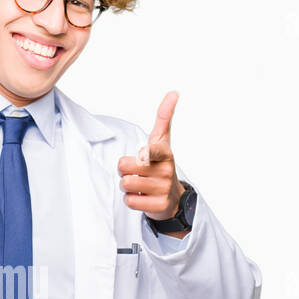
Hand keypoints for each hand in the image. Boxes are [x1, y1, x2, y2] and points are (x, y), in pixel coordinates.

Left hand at [118, 90, 183, 221]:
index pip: (151, 150)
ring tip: (139, 184)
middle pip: (125, 168)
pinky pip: (131, 201)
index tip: (144, 155)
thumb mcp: (162, 141)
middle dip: (125, 171)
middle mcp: (167, 170)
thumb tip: (174, 92)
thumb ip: (164, 117)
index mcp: (165, 153)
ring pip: (126, 184)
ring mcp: (164, 189)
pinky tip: (142, 197)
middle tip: (137, 172)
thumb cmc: (160, 165)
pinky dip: (131, 200)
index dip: (144, 154)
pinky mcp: (159, 206)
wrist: (172, 197)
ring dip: (127, 186)